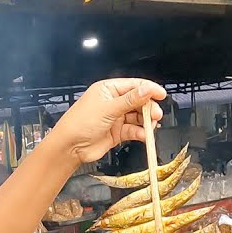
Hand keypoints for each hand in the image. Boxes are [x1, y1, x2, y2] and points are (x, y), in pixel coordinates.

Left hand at [47, 79, 166, 164]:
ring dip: (146, 122)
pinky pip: (133, 130)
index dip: (148, 89)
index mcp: (108, 90)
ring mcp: (115, 117)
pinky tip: (143, 135)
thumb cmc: (80, 123)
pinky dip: (140, 132)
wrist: (70, 147)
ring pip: (137, 117)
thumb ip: (130, 100)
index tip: (161, 94)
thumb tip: (147, 89)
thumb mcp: (108, 108)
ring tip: (150, 126)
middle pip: (138, 102)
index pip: (133, 86)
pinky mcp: (117, 132)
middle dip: (148, 108)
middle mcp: (113, 102)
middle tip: (155, 115)